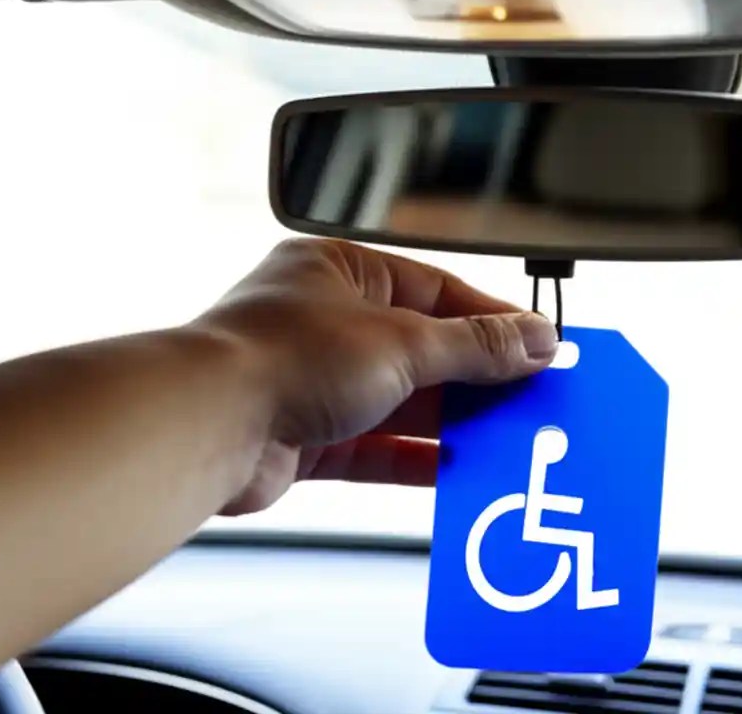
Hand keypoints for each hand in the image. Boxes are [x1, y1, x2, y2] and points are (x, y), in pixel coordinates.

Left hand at [195, 238, 558, 514]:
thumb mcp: (403, 343)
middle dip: (474, 376)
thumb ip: (475, 346)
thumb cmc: (279, 357)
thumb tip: (534, 338)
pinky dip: (414, 459)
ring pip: (400, 402)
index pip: (436, 289)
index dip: (491, 319)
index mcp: (340, 271)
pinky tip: (454, 469)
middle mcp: (324, 321)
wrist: (204, 427)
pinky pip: (374, 449)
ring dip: (448, 422)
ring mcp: (312, 381)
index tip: (537, 346)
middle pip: (421, 348)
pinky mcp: (304, 437)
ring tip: (502, 437)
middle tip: (528, 396)